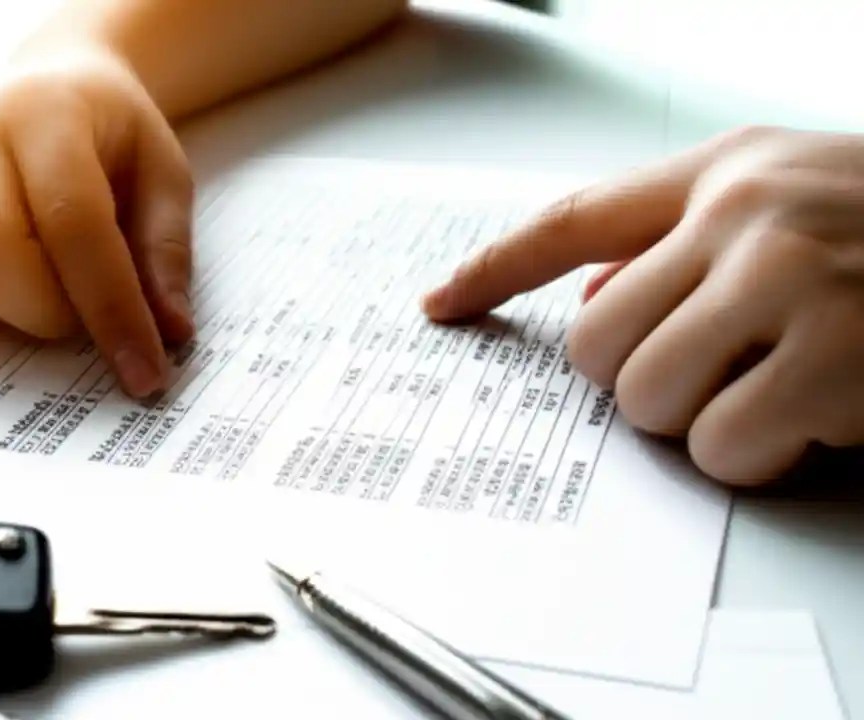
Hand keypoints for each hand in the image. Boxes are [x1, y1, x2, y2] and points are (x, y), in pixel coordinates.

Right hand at [0, 45, 194, 397]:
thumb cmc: (108, 136)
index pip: (73, 224)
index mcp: (46, 114)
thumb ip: (166, 252)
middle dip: (38, 312)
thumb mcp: (163, 174)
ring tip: (22, 297)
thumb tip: (168, 333)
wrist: (49, 82)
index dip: (109, 309)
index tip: (142, 372)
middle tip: (73, 318)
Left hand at [422, 126, 863, 483]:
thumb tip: (587, 310)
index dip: (494, 267)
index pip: (575, 220)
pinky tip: (817, 417)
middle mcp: (746, 215)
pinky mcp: (835, 364)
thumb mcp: (790, 197)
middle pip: (596, 346)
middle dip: (640, 382)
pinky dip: (760, 455)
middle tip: (716, 371)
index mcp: (726, 171)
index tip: (440, 304)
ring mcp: (791, 285)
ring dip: (702, 422)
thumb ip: (683, 242)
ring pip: (646, 402)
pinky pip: (722, 448)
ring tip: (776, 388)